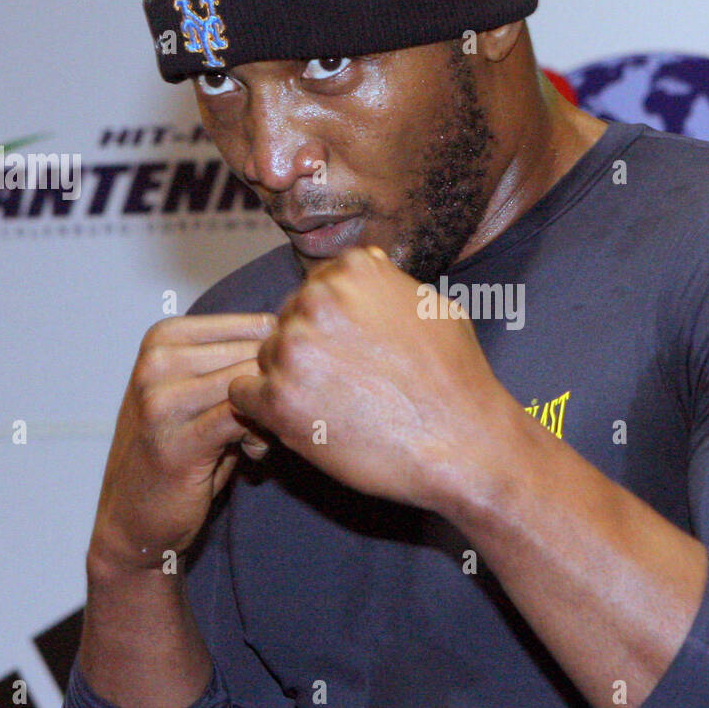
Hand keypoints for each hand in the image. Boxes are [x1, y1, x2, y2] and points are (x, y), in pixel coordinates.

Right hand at [89, 312, 278, 572]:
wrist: (134, 517)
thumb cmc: (182, 450)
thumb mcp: (203, 391)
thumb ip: (240, 361)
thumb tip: (304, 341)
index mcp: (165, 336)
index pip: (259, 324)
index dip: (282, 362)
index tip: (273, 395)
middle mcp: (158, 360)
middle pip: (260, 354)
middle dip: (278, 390)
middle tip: (270, 423)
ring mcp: (160, 398)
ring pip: (255, 384)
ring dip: (271, 415)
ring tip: (260, 438)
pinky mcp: (174, 439)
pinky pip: (244, 418)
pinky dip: (261, 436)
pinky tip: (254, 452)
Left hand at [227, 247, 507, 508]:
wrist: (463, 444)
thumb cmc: (455, 378)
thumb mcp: (432, 306)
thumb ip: (386, 282)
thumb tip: (366, 263)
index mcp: (351, 270)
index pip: (313, 290)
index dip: (330, 326)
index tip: (353, 352)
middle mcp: (316, 300)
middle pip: (286, 322)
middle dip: (308, 352)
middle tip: (347, 386)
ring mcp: (293, 350)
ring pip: (265, 359)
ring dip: (288, 382)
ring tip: (336, 408)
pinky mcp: (277, 400)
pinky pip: (245, 396)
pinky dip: (266, 411)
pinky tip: (304, 422)